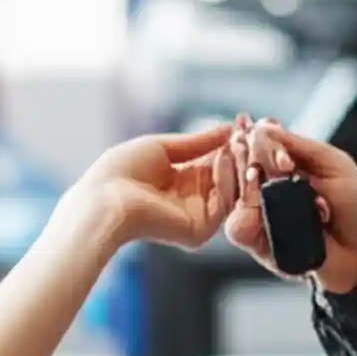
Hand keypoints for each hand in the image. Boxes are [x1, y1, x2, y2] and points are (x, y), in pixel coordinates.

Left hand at [74, 124, 238, 250]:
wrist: (105, 199)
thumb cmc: (121, 172)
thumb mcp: (163, 147)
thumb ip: (197, 141)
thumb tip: (228, 129)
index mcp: (179, 180)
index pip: (213, 162)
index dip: (228, 144)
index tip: (243, 125)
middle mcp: (190, 199)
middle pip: (225, 175)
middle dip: (238, 153)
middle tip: (251, 132)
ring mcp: (195, 216)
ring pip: (229, 189)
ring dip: (236, 163)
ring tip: (240, 141)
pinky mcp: (198, 230)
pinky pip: (223, 203)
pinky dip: (227, 178)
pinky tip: (224, 157)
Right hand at [225, 117, 356, 293]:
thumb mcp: (335, 164)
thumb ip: (300, 145)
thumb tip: (266, 127)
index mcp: (286, 163)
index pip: (257, 144)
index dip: (252, 137)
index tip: (249, 127)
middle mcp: (269, 186)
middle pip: (239, 166)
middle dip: (243, 156)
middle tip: (257, 154)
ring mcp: (260, 213)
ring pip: (233, 194)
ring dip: (245, 184)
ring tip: (259, 177)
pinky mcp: (258, 241)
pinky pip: (238, 227)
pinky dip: (247, 215)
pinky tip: (259, 206)